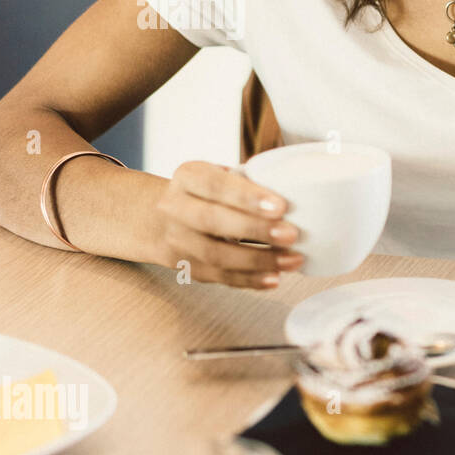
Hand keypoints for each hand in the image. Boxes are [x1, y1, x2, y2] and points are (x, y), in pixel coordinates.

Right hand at [154, 161, 302, 287]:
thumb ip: (248, 181)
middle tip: (291, 235)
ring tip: (292, 260)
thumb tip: (299, 191)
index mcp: (188, 177)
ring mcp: (176, 240)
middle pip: (213, 221)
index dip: (247, 197)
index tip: (281, 206)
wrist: (156, 217)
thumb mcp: (217, 175)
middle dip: (256, 230)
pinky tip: (273, 278)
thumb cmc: (205, 193)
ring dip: (258, 260)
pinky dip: (248, 279)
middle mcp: (175, 207)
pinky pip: (218, 276)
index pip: (215, 184)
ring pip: (215, 254)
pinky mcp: (183, 266)